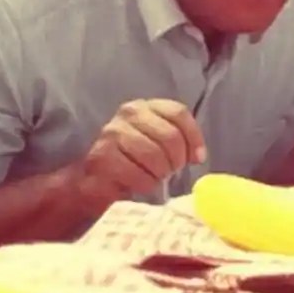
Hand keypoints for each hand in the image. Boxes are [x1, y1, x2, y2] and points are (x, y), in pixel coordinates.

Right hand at [78, 100, 206, 203]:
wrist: (95, 181)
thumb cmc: (132, 162)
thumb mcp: (157, 144)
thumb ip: (178, 140)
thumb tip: (199, 155)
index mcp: (145, 107)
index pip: (178, 113)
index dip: (193, 137)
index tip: (197, 158)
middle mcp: (128, 114)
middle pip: (170, 136)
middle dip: (176, 160)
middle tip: (171, 172)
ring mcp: (113, 134)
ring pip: (154, 156)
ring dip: (160, 174)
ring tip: (154, 178)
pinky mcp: (102, 157)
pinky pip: (138, 174)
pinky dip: (145, 184)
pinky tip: (140, 185)